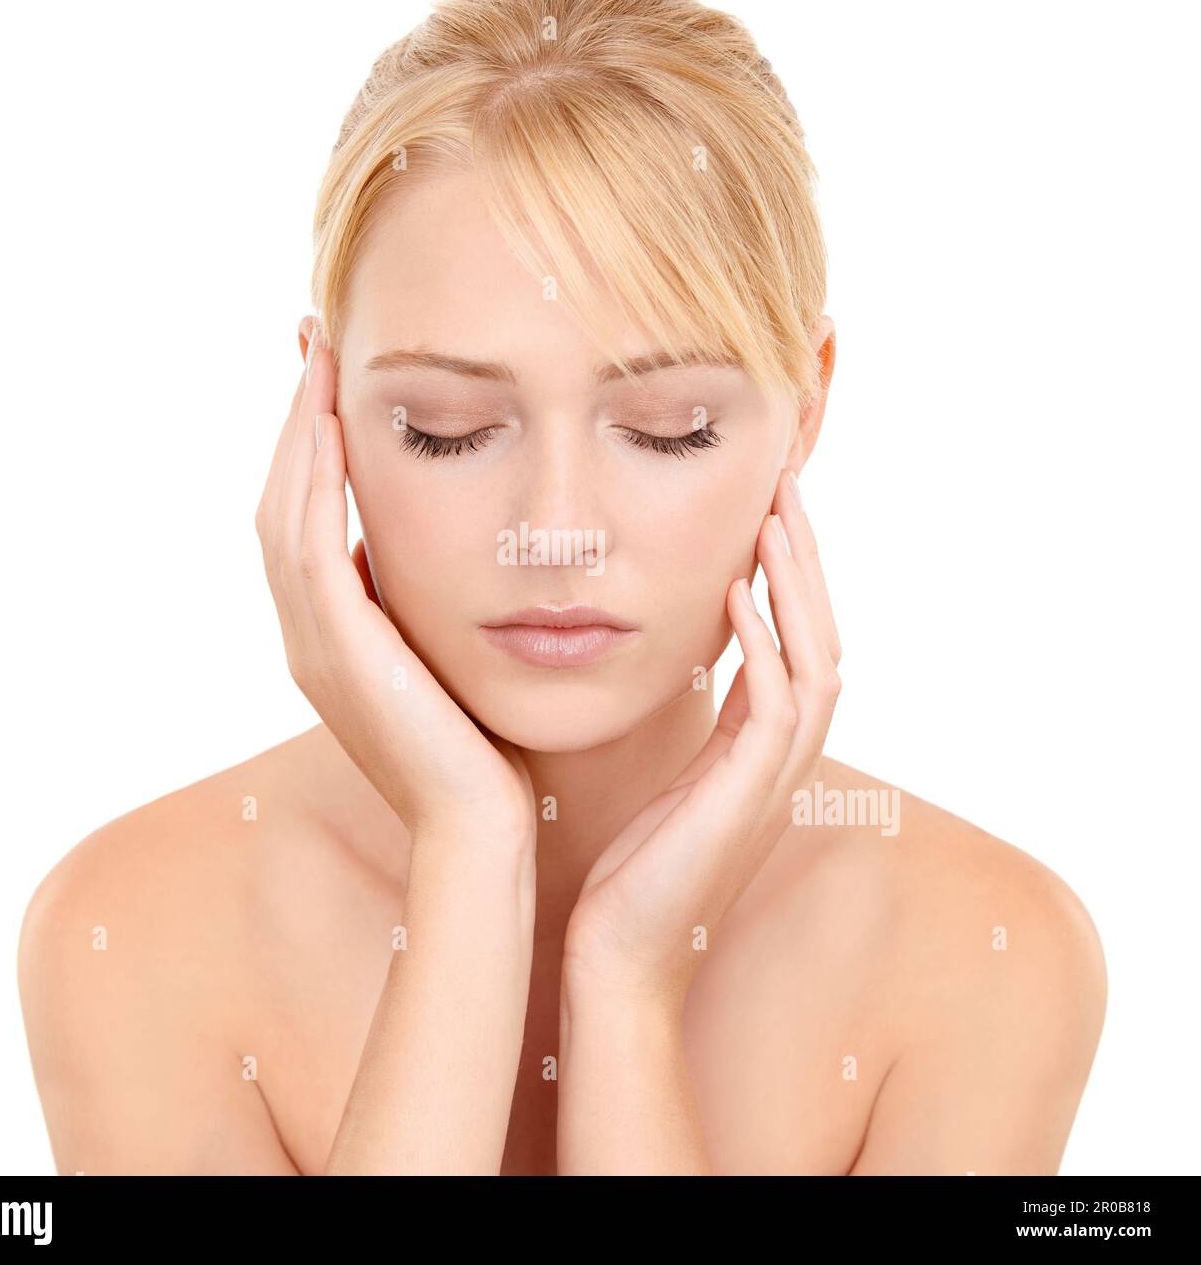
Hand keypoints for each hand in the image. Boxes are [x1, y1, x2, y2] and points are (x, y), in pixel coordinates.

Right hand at [255, 318, 534, 845]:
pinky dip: (313, 483)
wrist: (480, 827)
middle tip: (312, 343)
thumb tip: (451, 547)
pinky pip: (310, 546)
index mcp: (332, 636)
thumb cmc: (484, 749)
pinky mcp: (337, 649)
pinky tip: (330, 426)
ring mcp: (313, 644)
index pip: (306, 519)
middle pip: (282, 502)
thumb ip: (429, 606)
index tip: (332, 381)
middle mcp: (308, 635)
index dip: (310, 447)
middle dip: (296, 421)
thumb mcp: (449, 658)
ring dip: (298, 434)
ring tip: (319, 362)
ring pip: (285, 513)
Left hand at [561, 470, 842, 1005]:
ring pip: (817, 660)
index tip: (765, 503)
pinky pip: (776, 708)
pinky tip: (738, 596)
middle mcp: (783, 757)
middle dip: (806, 557)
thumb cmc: (630, 871)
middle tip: (786, 482)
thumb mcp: (668, 776)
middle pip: (822, 634)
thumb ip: (694, 721)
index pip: (794, 638)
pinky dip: (767, 647)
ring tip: (775, 517)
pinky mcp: (748, 800)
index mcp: (761, 747)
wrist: (619, 960)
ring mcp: (774, 781)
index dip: (787, 571)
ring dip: (798, 586)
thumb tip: (677, 654)